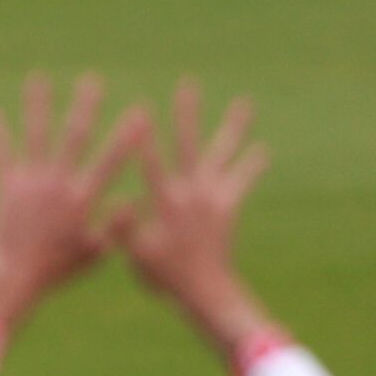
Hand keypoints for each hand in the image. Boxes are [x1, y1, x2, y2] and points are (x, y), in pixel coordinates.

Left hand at [0, 72, 147, 331]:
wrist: (14, 277)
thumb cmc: (57, 270)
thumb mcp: (95, 253)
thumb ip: (115, 226)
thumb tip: (134, 202)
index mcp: (84, 197)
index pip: (112, 160)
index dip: (128, 136)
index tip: (141, 113)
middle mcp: (59, 182)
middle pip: (75, 135)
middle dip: (86, 105)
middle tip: (93, 80)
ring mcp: (31, 180)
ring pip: (36, 133)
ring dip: (38, 104)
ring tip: (38, 79)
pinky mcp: (6, 185)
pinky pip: (0, 152)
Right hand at [110, 79, 275, 352]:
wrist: (205, 291)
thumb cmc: (164, 277)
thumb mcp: (135, 254)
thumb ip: (124, 227)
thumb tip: (115, 200)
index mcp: (164, 202)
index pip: (150, 161)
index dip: (143, 135)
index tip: (140, 108)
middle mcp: (190, 192)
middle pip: (188, 144)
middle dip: (187, 114)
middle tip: (188, 85)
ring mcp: (213, 197)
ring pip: (222, 153)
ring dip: (233, 127)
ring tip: (244, 104)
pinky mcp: (228, 206)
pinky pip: (242, 180)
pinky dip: (251, 165)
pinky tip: (261, 149)